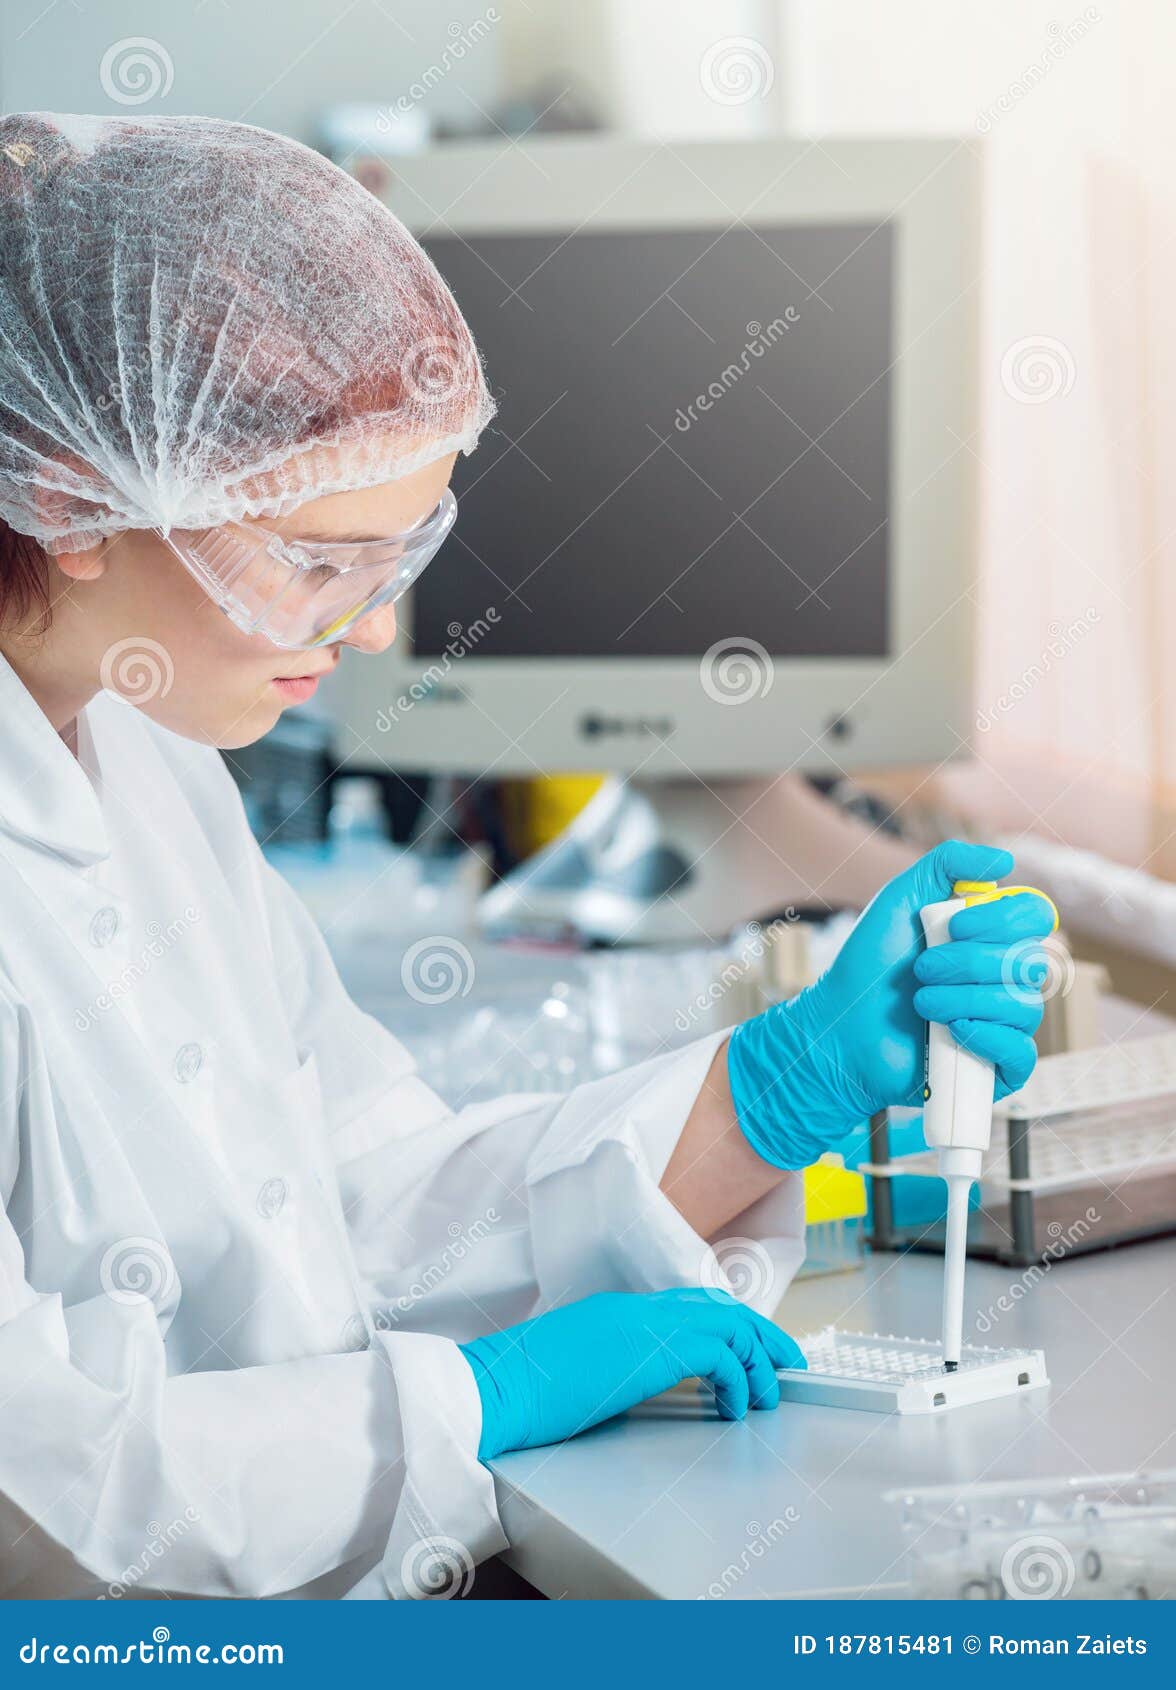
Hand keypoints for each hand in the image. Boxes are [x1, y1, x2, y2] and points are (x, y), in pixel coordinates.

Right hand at [458, 1287, 805, 1459]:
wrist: (495, 1388)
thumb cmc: (521, 1389)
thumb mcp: (577, 1367)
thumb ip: (613, 1362)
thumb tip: (637, 1380)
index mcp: (619, 1311)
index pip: (690, 1305)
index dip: (730, 1324)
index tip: (754, 1347)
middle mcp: (637, 1308)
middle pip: (719, 1307)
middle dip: (761, 1333)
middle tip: (787, 1361)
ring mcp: (645, 1324)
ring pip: (728, 1325)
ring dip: (757, 1360)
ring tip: (767, 1394)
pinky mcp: (652, 1351)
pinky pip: (720, 1355)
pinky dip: (738, 1380)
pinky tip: (733, 1407)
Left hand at [727, 842, 1055, 1169]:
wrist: (841, 1027)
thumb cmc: (870, 966)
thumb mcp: (901, 899)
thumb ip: (947, 864)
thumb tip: (1004, 859)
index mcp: (992, 936)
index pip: (1037, 915)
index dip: (1003, 920)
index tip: (954, 926)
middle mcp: (1006, 977)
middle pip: (1031, 962)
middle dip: (969, 964)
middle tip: (921, 970)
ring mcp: (1004, 1023)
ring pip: (1024, 1007)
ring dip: (964, 1000)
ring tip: (921, 1004)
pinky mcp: (996, 1067)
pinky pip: (1022, 1053)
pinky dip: (987, 1038)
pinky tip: (953, 1032)